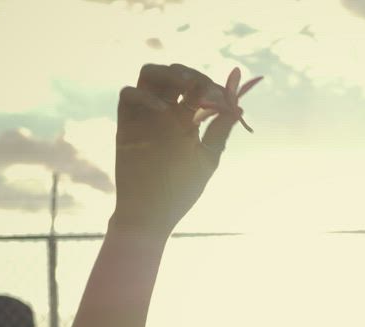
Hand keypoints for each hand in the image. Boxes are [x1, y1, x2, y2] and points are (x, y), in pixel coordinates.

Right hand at [113, 63, 250, 232]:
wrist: (152, 214)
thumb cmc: (181, 190)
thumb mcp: (207, 158)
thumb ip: (219, 131)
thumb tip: (238, 107)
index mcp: (187, 119)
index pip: (198, 88)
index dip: (213, 86)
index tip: (225, 96)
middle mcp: (165, 112)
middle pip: (173, 74)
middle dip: (190, 74)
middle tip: (202, 86)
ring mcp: (145, 116)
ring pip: (149, 75)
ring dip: (167, 73)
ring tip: (185, 85)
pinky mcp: (125, 125)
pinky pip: (127, 94)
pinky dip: (144, 95)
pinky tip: (163, 111)